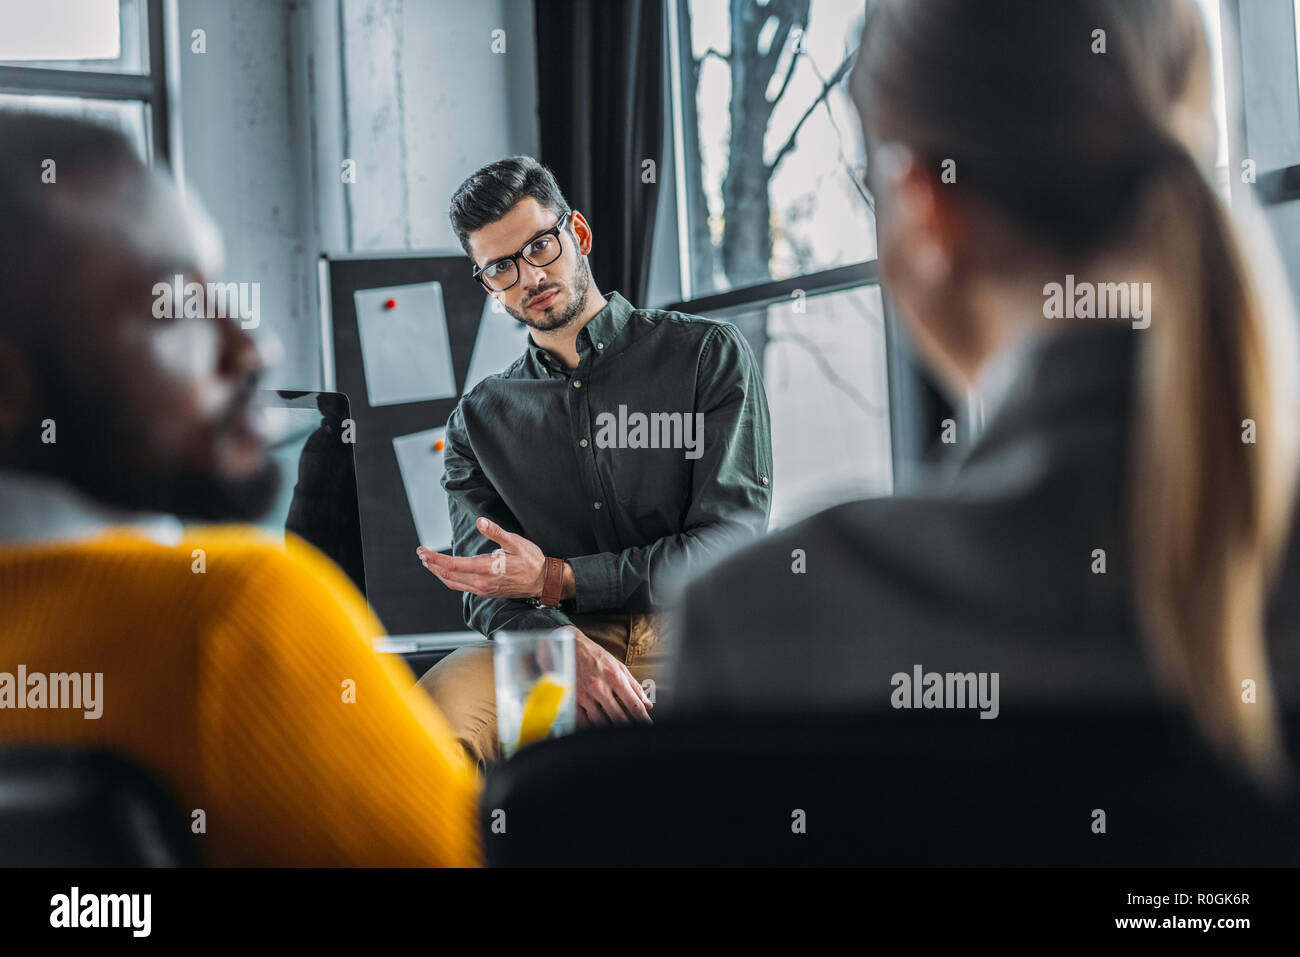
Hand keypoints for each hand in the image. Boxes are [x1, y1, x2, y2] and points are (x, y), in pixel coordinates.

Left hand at [417, 517, 545, 598]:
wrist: (543, 582)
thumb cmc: (531, 561)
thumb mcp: (515, 542)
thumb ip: (496, 532)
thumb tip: (480, 522)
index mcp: (486, 569)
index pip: (452, 565)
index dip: (435, 558)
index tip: (423, 551)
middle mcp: (481, 582)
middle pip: (448, 575)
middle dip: (431, 565)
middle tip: (421, 554)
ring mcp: (483, 589)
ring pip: (453, 583)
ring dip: (438, 573)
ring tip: (428, 563)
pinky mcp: (486, 592)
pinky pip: (461, 587)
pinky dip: (449, 579)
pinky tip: (446, 573)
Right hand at [573, 629, 652, 725]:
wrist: (568, 645)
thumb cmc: (594, 655)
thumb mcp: (618, 666)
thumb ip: (634, 686)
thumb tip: (647, 703)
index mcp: (614, 677)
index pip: (633, 704)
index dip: (643, 719)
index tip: (647, 726)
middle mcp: (600, 687)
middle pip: (618, 717)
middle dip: (628, 727)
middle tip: (632, 732)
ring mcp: (584, 695)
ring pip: (600, 722)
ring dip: (609, 728)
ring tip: (615, 731)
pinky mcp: (571, 700)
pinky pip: (582, 722)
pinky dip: (590, 728)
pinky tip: (596, 729)